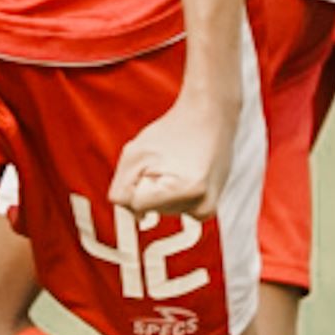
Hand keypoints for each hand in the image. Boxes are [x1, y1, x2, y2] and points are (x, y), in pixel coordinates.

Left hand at [109, 88, 230, 219]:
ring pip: (161, 210)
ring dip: (161, 190)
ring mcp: (206, 210)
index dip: (137, 181)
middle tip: (168, 161)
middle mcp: (202, 206)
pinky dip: (171, 194)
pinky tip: (183, 174)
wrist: (211, 118)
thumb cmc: (172, 131)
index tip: (152, 163)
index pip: (138, 205)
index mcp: (187, 190)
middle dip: (150, 187)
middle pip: (151, 209)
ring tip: (178, 165)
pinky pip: (173, 209)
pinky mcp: (207, 210)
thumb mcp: (134, 154)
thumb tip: (136, 216)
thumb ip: (122, 190)